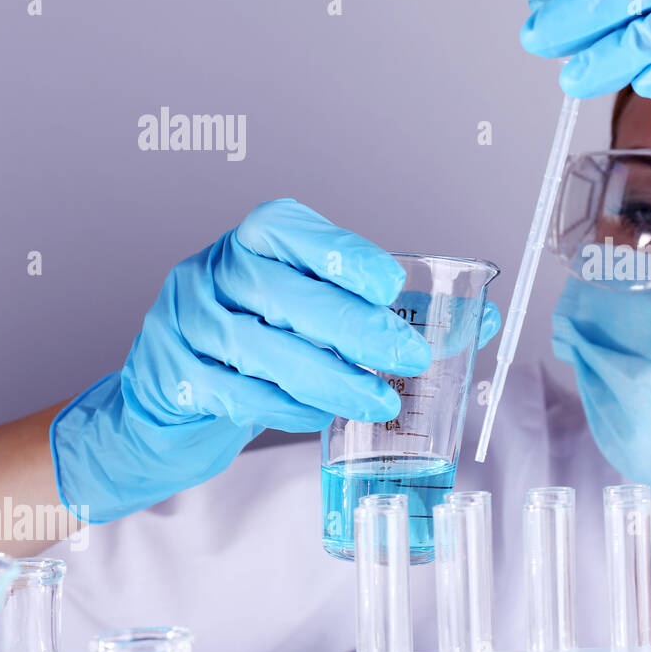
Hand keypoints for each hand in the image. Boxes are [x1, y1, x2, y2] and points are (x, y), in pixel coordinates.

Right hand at [50, 199, 500, 522]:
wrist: (170, 393)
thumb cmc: (264, 338)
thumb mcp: (316, 310)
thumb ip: (386, 311)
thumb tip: (480, 322)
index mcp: (258, 239)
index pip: (295, 233)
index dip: (343, 256)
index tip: (391, 285)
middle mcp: (215, 270)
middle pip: (285, 295)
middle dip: (356, 329)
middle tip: (411, 357)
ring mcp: (188, 323)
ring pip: (264, 351)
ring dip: (331, 380)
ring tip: (381, 401)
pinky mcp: (175, 377)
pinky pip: (241, 394)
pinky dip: (289, 409)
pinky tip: (322, 418)